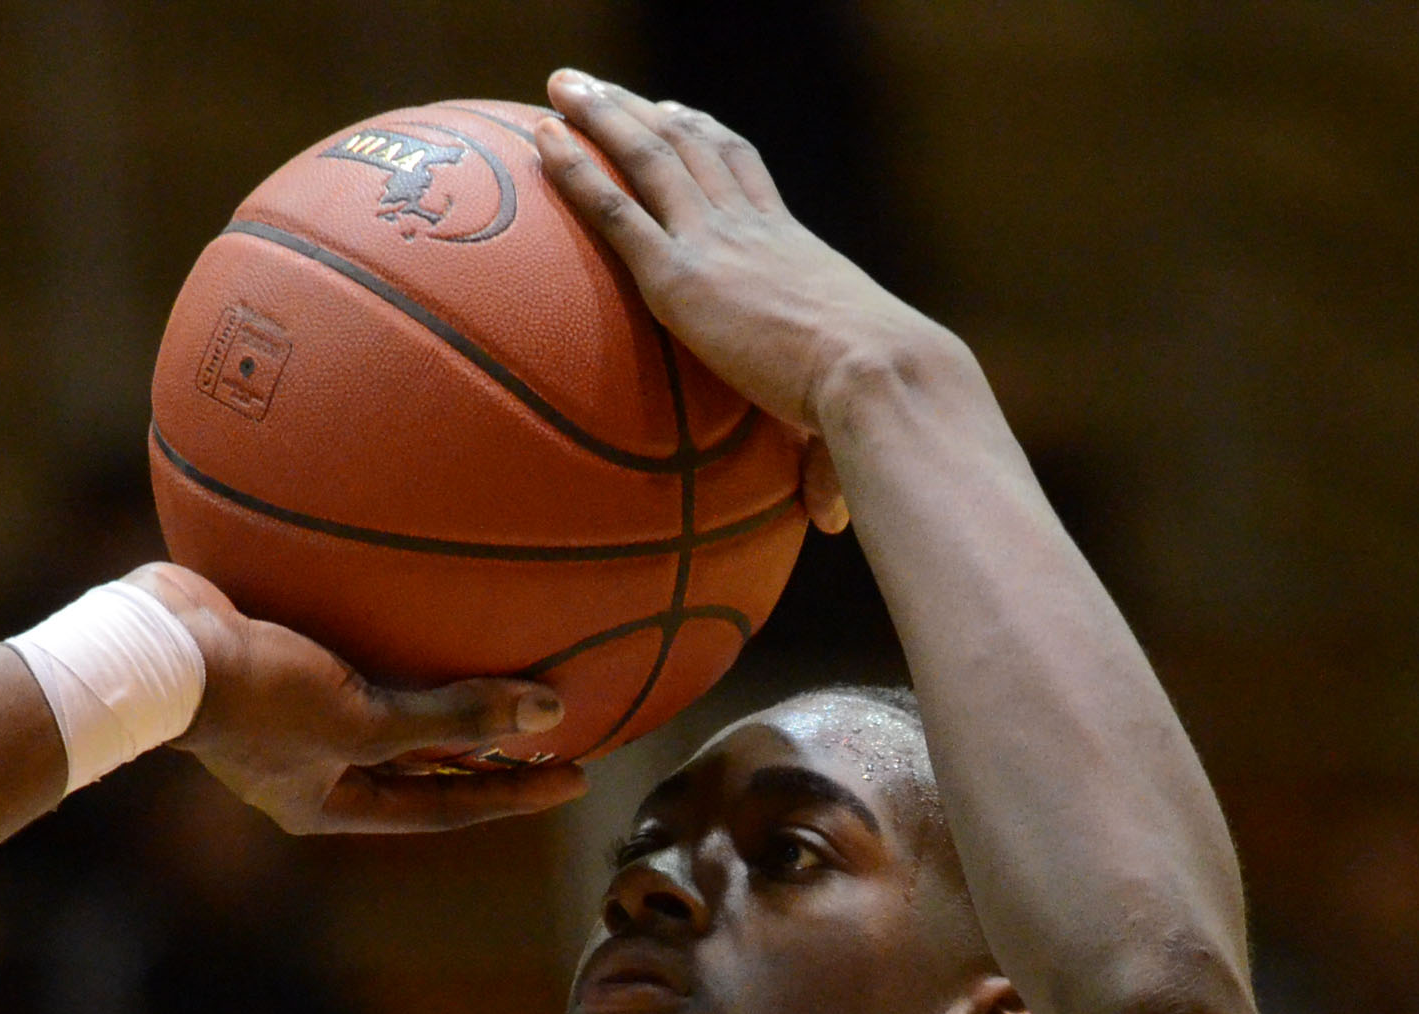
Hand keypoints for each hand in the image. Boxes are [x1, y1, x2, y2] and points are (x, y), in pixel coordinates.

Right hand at [128, 564, 589, 834]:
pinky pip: (353, 656)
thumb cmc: (254, 696)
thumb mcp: (363, 718)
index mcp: (327, 803)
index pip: (444, 808)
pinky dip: (394, 640)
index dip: (515, 795)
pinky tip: (427, 604)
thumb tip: (549, 715)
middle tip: (553, 731)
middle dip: (481, 751)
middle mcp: (310, 767)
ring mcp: (288, 716)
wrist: (151, 642)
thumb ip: (455, 720)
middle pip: (417, 766)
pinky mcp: (274, 661)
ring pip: (385, 710)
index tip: (577, 775)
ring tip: (505, 670)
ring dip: (440, 694)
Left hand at [538, 69, 947, 532]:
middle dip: (642, 110)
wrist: (878, 375)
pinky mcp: (680, 274)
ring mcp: (715, 242)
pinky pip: (616, 208)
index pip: (744, 172)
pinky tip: (539, 141)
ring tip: (561, 86)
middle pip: (690, 146)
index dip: (708, 137)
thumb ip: (825, 462)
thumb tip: (832, 521)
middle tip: (600, 89)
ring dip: (601, 114)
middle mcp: (752, 227)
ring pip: (649, 156)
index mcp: (792, 246)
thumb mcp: (845, 413)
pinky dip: (576, 169)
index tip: (679, 112)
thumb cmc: (877, 404)